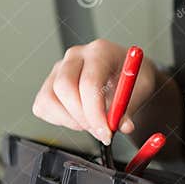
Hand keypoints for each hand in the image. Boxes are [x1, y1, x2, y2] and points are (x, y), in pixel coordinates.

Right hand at [31, 38, 161, 144]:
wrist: (128, 75)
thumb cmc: (133, 78)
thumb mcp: (141, 90)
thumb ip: (129, 108)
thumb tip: (124, 126)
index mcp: (100, 51)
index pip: (89, 82)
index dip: (95, 112)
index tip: (106, 132)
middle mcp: (76, 56)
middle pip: (64, 87)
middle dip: (82, 117)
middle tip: (100, 131)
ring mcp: (59, 68)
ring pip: (49, 99)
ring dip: (71, 120)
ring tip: (92, 122)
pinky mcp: (48, 83)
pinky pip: (43, 106)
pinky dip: (60, 119)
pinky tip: (79, 117)